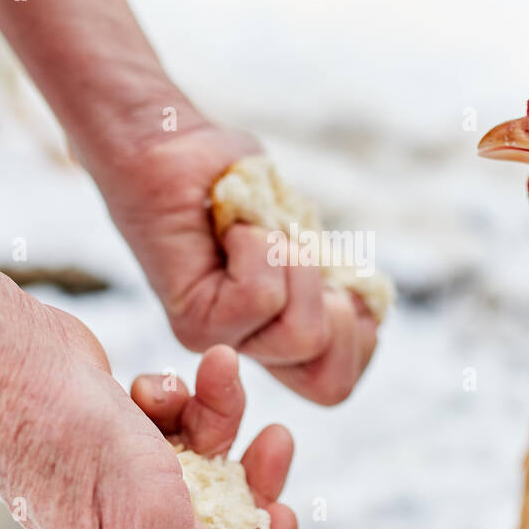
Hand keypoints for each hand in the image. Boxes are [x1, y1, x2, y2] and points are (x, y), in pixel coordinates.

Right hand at [0, 298, 293, 528]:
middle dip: (252, 480)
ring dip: (216, 419)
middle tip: (276, 439)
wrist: (5, 357)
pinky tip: (151, 382)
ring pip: (206, 468)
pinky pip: (176, 430)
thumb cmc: (67, 439)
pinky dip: (176, 401)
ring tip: (217, 374)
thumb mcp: (148, 517)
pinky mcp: (121, 446)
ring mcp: (121, 494)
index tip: (284, 512)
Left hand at [103, 122, 378, 404]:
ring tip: (260, 234)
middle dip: (341, 316)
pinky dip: (260, 247)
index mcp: (278, 333)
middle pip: (328, 383)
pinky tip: (232, 227)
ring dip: (298, 266)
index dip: (360, 335)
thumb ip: (332, 270)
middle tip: (304, 262)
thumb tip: (363, 301)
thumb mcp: (300, 226)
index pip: (335, 385)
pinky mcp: (194, 323)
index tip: (340, 280)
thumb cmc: (232, 177)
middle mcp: (248, 347)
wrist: (165, 144)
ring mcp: (219, 342)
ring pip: (303, 335)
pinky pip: (261, 297)